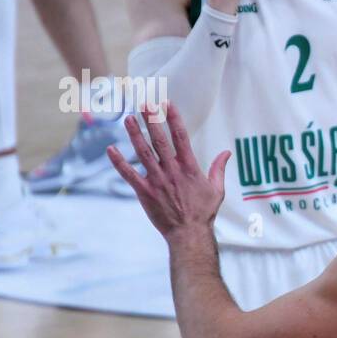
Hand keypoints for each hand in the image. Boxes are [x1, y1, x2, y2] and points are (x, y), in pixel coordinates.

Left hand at [107, 102, 232, 239]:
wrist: (188, 234)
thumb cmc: (204, 212)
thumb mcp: (217, 189)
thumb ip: (219, 169)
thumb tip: (226, 153)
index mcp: (189, 168)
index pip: (181, 137)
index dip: (173, 119)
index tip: (167, 103)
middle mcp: (172, 170)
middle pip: (160, 140)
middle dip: (152, 120)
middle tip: (145, 103)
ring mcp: (157, 180)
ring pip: (143, 153)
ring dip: (135, 135)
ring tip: (128, 118)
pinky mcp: (144, 192)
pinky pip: (129, 174)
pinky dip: (118, 162)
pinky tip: (110, 149)